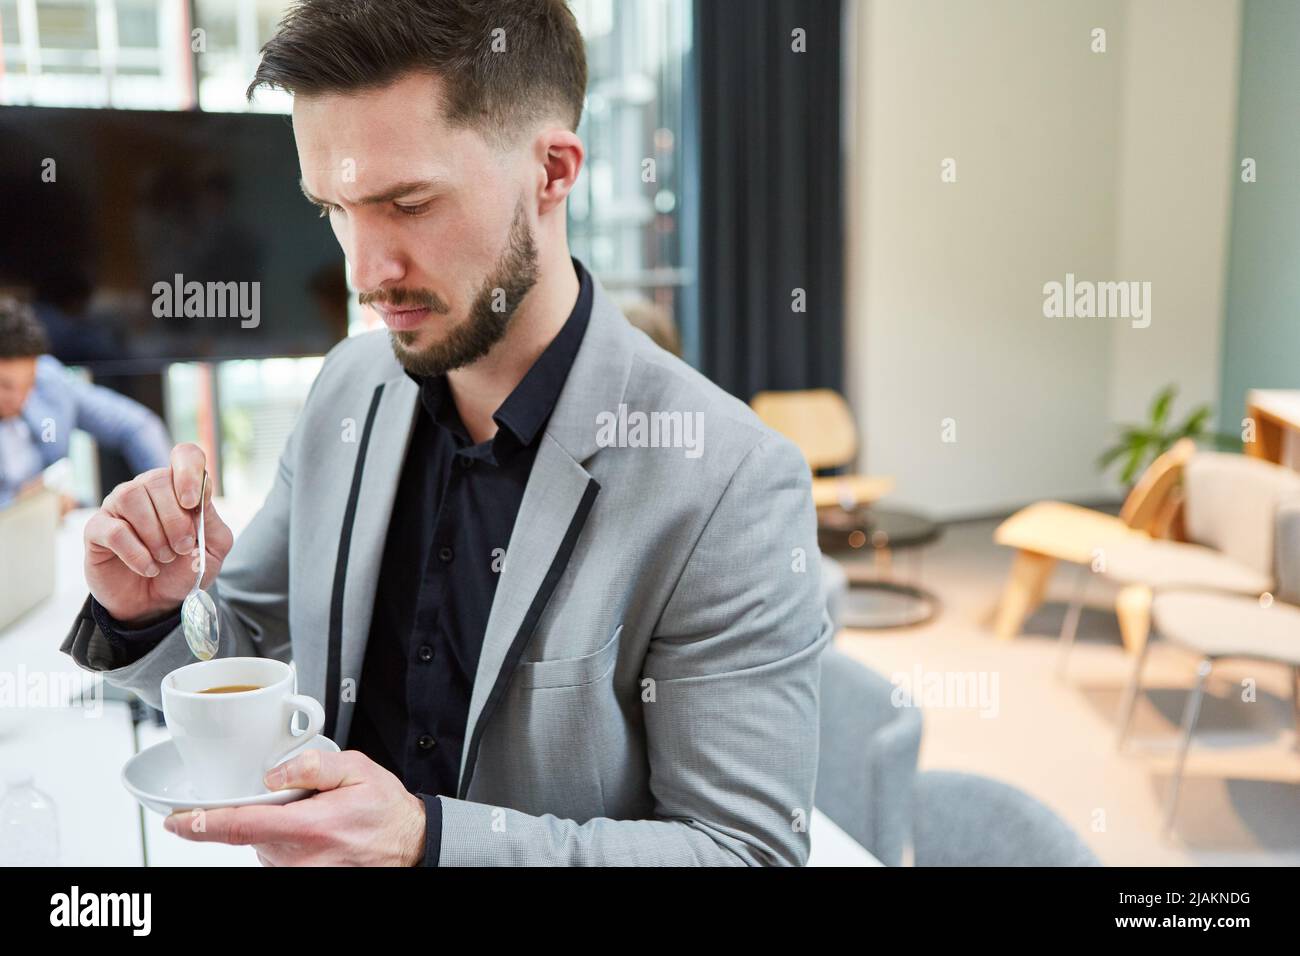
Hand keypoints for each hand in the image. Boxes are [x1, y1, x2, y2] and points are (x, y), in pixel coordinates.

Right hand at [84, 443, 233, 624]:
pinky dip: (136, 552)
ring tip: (164, 557)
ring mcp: (118, 507)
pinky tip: (148, 567)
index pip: (185, 455)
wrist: (157, 604)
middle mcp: (147, 490)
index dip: (189, 472)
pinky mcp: (96, 530)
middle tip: (183, 548)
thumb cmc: (184, 569)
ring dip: (154, 534)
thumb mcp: (212, 548)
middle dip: (176, 520)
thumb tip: (203, 486)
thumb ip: (211, 518)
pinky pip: (114, 530)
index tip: (193, 504)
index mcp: (178, 487)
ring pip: (132, 498)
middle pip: (157, 480)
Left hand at [162, 750, 427, 865]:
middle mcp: (300, 858)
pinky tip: (318, 834)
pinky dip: (287, 843)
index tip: (175, 821)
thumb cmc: (385, 811)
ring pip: (264, 846)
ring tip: (319, 819)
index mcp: (311, 827)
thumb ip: (313, 764)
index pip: (241, 826)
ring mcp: (300, 875)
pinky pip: (278, 858)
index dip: (201, 824)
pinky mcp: (302, 881)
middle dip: (261, 812)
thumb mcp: (358, 770)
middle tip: (301, 801)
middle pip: (252, 833)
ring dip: (277, 828)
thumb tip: (274, 772)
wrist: (411, 846)